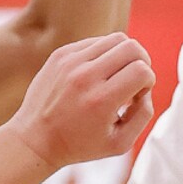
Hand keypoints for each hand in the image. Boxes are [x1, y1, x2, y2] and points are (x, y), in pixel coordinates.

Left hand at [6, 33, 153, 172]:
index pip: (142, 71)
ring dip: (125, 55)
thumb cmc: (79, 145)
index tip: (136, 96)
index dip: (148, 82)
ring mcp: (70, 62)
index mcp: (101, 101)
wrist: (34, 140)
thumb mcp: (119, 144)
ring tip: (116, 75)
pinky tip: (97, 73)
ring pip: (117, 38)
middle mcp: (85, 77)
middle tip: (133, 80)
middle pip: (133, 47)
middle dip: (142, 62)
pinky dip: (105, 53)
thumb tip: (146, 88)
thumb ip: (143, 115)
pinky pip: (96, 41)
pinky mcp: (60, 54)